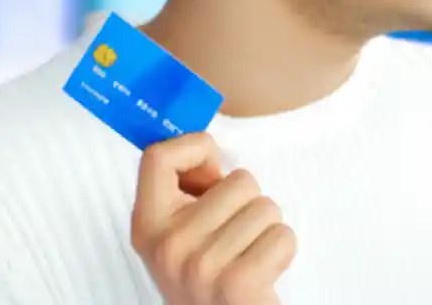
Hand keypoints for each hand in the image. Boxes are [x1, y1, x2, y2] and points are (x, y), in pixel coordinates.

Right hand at [130, 132, 296, 304]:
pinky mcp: (236, 283)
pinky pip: (282, 235)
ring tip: (249, 255)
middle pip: (239, 179)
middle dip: (249, 203)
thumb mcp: (181, 234)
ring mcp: (200, 265)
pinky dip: (283, 251)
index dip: (197, 150)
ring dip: (267, 229)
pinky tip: (264, 272)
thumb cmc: (209, 278)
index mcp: (148, 225)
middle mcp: (168, 245)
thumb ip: (187, 193)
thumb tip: (207, 148)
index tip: (213, 174)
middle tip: (235, 238)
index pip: (158, 156)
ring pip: (266, 206)